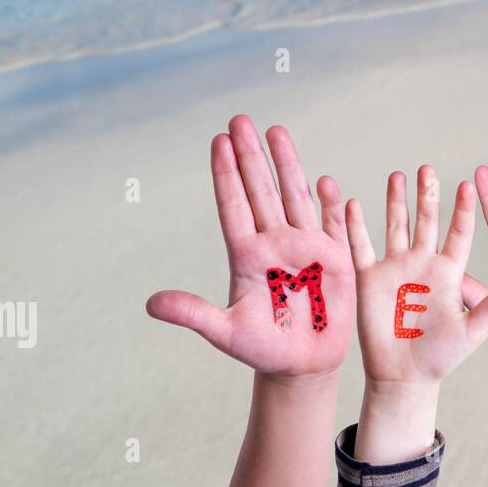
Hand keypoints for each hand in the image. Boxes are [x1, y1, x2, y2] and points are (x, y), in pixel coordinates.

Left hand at [147, 115, 353, 379]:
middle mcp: (275, 243)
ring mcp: (306, 249)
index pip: (234, 205)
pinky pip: (331, 225)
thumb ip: (193, 314)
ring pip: (293, 197)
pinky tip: (323, 181)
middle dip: (251, 155)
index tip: (218, 142)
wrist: (301, 366)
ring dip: (286, 164)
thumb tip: (152, 304)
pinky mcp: (335, 261)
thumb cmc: (261, 350)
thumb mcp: (224, 333)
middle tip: (240, 120)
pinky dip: (329, 204)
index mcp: (247, 255)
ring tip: (275, 131)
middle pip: (261, 190)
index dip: (226, 174)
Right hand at [346, 166, 487, 384]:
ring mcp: (396, 268)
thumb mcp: (474, 330)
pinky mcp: (370, 279)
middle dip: (428, 195)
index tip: (468, 185)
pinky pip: (361, 247)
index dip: (462, 210)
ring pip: (396, 225)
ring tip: (399, 174)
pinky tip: (353, 203)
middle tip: (428, 169)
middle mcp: (423, 264)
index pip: (458, 233)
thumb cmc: (442, 357)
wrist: (405, 377)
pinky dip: (356, 226)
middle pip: (426, 221)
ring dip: (397, 201)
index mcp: (449, 272)